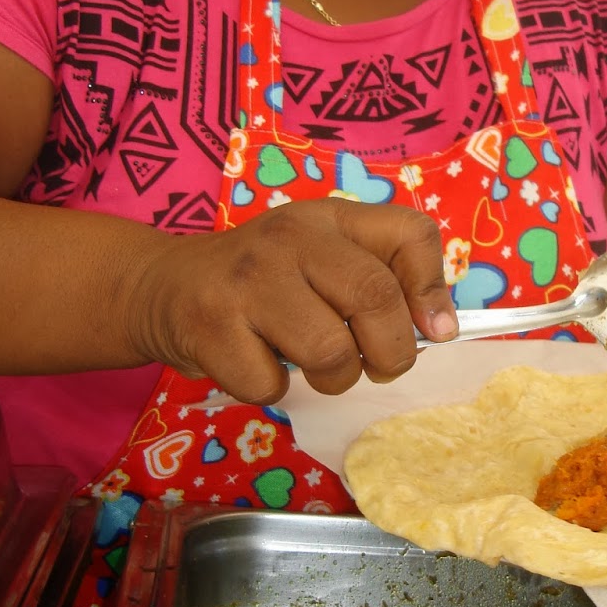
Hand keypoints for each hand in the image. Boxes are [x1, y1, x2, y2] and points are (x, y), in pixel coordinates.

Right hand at [123, 199, 456, 402]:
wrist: (163, 286)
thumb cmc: (263, 283)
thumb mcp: (323, 260)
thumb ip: (384, 282)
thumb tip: (443, 330)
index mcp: (330, 217)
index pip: (410, 234)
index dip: (432, 290)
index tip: (434, 331)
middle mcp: (291, 236)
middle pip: (375, 299)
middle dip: (391, 353)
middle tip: (375, 366)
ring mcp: (248, 279)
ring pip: (330, 352)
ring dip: (333, 378)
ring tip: (309, 362)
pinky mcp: (211, 324)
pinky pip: (273, 384)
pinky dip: (272, 389)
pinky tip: (255, 361)